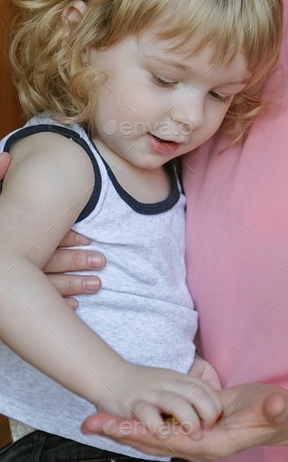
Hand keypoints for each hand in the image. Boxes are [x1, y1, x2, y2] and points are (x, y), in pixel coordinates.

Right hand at [0, 149, 103, 307]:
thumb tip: (5, 155)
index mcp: (10, 239)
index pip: (41, 239)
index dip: (67, 238)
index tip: (90, 237)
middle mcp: (10, 260)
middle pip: (47, 263)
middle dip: (77, 263)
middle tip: (103, 261)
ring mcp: (10, 281)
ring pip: (45, 287)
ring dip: (73, 286)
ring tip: (98, 284)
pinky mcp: (10, 299)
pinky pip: (35, 305)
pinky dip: (56, 304)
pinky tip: (74, 306)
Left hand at [82, 382, 287, 460]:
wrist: (282, 417)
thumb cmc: (281, 412)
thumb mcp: (282, 408)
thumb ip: (278, 409)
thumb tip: (275, 406)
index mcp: (214, 443)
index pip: (173, 441)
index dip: (146, 434)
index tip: (119, 427)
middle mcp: (199, 444)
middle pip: (155, 442)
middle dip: (123, 432)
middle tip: (91, 422)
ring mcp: (195, 436)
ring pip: (154, 435)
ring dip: (125, 428)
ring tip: (95, 419)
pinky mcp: (194, 425)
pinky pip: (163, 426)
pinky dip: (141, 421)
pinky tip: (121, 415)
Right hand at [95, 360, 223, 438]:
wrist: (109, 376)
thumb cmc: (142, 385)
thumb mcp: (168, 382)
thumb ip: (184, 392)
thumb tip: (208, 409)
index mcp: (177, 379)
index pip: (205, 388)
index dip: (215, 404)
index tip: (216, 419)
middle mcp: (167, 384)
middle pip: (196, 394)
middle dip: (207, 412)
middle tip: (207, 429)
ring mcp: (150, 393)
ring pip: (176, 403)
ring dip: (189, 419)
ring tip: (193, 433)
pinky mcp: (133, 404)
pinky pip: (147, 414)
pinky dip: (156, 425)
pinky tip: (163, 435)